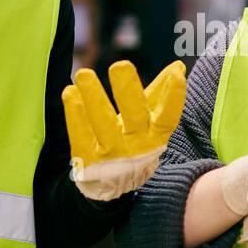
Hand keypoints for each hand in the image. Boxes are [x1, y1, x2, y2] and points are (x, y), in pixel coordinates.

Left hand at [62, 60, 185, 200]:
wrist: (112, 182)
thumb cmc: (134, 141)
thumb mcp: (149, 121)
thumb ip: (162, 94)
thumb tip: (178, 66)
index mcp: (155, 135)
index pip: (168, 118)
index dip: (174, 98)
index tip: (176, 76)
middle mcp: (136, 146)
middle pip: (134, 117)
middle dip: (127, 91)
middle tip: (119, 65)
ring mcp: (111, 154)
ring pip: (103, 124)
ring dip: (94, 97)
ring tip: (84, 74)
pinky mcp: (88, 159)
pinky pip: (80, 134)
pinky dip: (74, 113)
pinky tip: (70, 92)